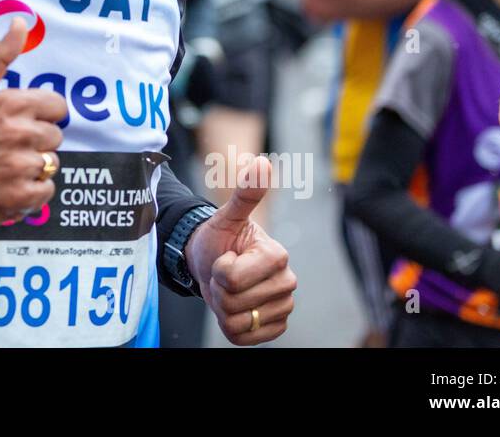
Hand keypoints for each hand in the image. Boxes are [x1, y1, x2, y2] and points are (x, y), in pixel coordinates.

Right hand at [0, 19, 66, 229]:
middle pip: (54, 137)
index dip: (42, 115)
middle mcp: (21, 134)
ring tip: (6, 167)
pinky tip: (9, 186)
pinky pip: (45, 191)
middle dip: (35, 142)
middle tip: (8, 147)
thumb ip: (0, 56)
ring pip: (50, 164)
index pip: (57, 107)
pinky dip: (30, 192)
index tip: (23, 122)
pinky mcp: (20, 197)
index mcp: (13, 104)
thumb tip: (19, 22)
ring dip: (32, 167)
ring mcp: (21, 167)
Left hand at [185, 155, 295, 344]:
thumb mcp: (226, 217)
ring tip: (228, 288)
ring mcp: (283, 307)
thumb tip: (261, 162)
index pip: (232, 278)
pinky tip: (236, 308)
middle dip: (218, 288)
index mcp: (278, 256)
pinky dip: (231, 326)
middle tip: (223, 273)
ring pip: (237, 321)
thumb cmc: (219, 239)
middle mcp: (287, 283)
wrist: (212, 263)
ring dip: (222, 307)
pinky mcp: (275, 328)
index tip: (225, 257)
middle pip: (233, 301)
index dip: (218, 270)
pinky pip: (243, 337)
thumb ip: (244, 194)